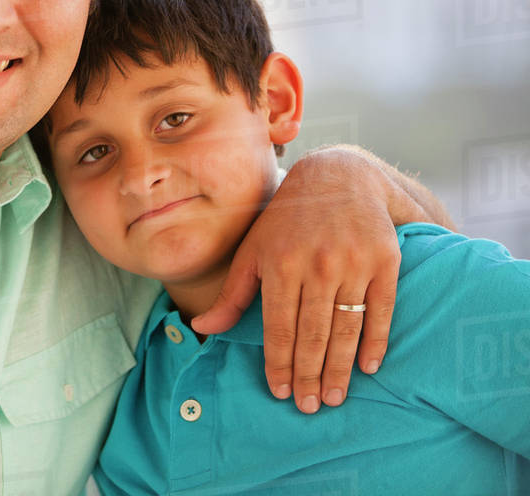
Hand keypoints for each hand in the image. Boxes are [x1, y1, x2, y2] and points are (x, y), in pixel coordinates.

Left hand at [191, 148, 408, 412]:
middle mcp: (317, 265)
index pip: (278, 327)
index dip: (279, 363)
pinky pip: (381, 310)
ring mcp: (353, 264)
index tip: (279, 392)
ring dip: (339, 367)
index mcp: (279, 264)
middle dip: (308, 374)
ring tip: (334, 397)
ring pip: (346, 327)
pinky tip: (368, 367)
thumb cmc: (286, 221)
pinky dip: (376, 341)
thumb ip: (232, 294)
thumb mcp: (252, 250)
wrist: (339, 178)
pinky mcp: (384, 263)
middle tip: (309, 406)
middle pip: (313, 333)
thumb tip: (201, 328)